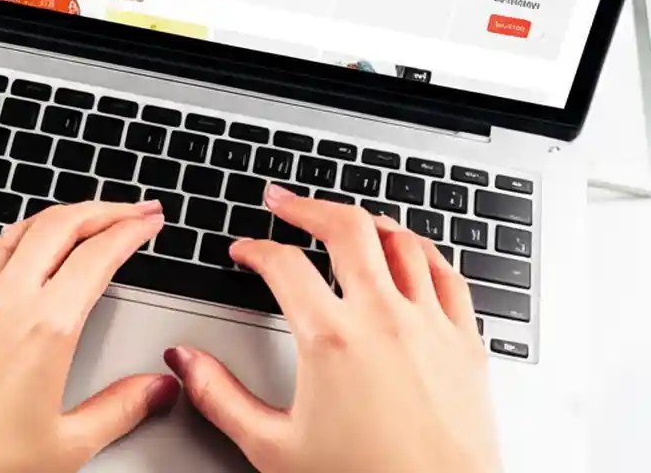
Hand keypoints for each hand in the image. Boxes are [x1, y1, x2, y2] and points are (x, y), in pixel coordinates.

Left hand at [0, 201, 176, 472]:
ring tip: (90, 217)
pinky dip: (25, 232)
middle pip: (62, 224)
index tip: (151, 220)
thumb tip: (158, 389)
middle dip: (105, 209)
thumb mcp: (68, 445)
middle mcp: (7, 301)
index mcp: (45, 328)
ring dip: (64, 215)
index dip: (131, 230)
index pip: (98, 255)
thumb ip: (121, 409)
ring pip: (24, 228)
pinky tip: (32, 243)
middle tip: (133, 209)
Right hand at [165, 184, 500, 472]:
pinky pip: (446, 274)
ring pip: (401, 241)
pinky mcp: (466, 342)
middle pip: (346, 227)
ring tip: (343, 219)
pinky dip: (421, 252)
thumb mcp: (273, 448)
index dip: (255, 249)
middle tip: (284, 202)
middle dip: (307, 206)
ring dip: (365, 221)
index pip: (284, 264)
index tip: (244, 251)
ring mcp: (430, 325)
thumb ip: (219, 397)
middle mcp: (384, 318)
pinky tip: (409, 252)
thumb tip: (184, 362)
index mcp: (332, 339)